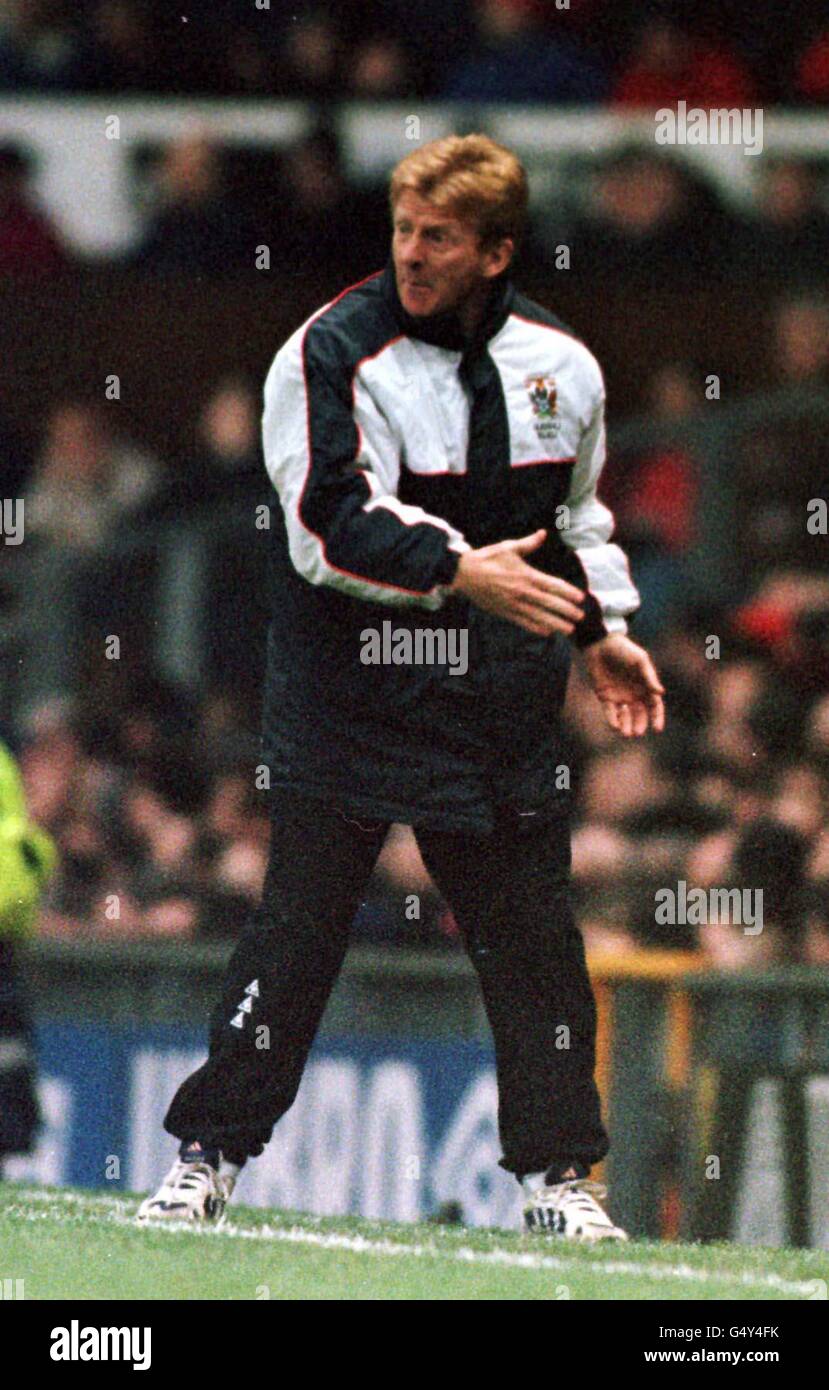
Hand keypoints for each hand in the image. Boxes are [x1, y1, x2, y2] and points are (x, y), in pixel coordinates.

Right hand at [448, 528, 584, 637]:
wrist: (463, 574)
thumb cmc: (487, 559)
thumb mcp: (508, 548)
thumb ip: (528, 543)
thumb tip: (543, 534)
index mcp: (526, 575)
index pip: (552, 585)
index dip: (568, 592)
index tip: (581, 598)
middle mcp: (522, 592)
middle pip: (550, 603)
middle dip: (567, 611)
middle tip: (581, 617)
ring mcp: (514, 605)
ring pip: (539, 617)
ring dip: (556, 624)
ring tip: (569, 629)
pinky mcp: (505, 613)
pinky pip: (524, 623)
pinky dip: (536, 628)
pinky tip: (547, 632)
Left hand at [581, 632, 664, 736]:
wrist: (600, 644)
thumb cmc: (624, 650)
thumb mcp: (640, 661)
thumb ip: (649, 677)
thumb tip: (661, 693)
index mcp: (646, 687)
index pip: (654, 706)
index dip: (657, 718)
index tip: (657, 728)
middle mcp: (634, 694)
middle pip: (640, 715)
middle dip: (640, 725)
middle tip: (637, 732)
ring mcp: (619, 696)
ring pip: (625, 717)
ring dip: (626, 726)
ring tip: (626, 733)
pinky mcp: (605, 696)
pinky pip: (610, 712)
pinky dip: (613, 720)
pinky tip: (615, 726)